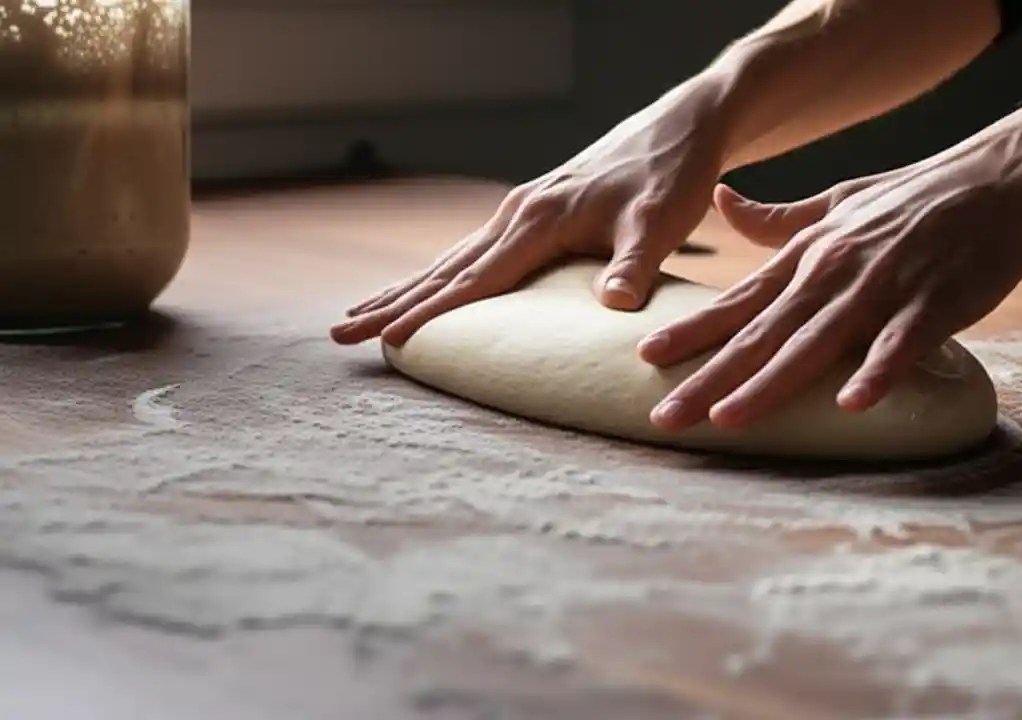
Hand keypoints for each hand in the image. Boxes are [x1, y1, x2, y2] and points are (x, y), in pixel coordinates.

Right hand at [331, 83, 728, 346]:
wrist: (679, 127)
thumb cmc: (671, 176)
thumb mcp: (661, 222)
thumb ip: (634, 266)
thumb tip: (612, 307)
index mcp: (540, 219)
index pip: (474, 278)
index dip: (430, 314)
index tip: (387, 341)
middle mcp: (518, 213)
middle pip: (443, 269)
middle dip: (391, 304)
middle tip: (340, 335)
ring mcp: (521, 210)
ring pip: (450, 258)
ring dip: (404, 289)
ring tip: (359, 315)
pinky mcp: (532, 212)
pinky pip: (472, 251)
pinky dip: (439, 274)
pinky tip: (425, 288)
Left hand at [639, 148, 1021, 430]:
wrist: (1001, 177)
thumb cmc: (917, 195)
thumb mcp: (837, 200)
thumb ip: (778, 219)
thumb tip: (722, 203)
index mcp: (808, 255)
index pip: (738, 301)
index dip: (692, 331)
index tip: (644, 356)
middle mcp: (832, 273)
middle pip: (761, 336)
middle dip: (709, 378)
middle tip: (664, 416)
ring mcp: (882, 288)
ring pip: (815, 345)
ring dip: (770, 384)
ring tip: (727, 418)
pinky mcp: (933, 304)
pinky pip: (899, 346)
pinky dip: (875, 373)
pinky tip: (851, 405)